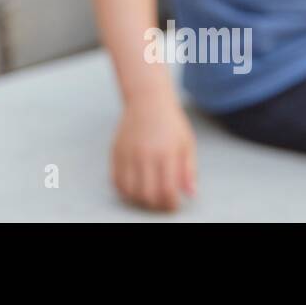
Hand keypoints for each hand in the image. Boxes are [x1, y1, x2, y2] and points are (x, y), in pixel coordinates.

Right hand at [111, 96, 196, 211]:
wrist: (147, 100)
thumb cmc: (171, 123)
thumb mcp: (187, 144)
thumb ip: (189, 170)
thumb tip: (190, 194)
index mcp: (167, 152)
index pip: (167, 189)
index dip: (170, 203)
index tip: (173, 204)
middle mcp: (146, 153)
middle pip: (147, 193)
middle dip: (156, 204)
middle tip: (160, 201)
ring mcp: (129, 152)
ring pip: (130, 190)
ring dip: (139, 199)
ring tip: (147, 195)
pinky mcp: (116, 150)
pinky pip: (116, 179)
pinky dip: (124, 190)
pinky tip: (133, 188)